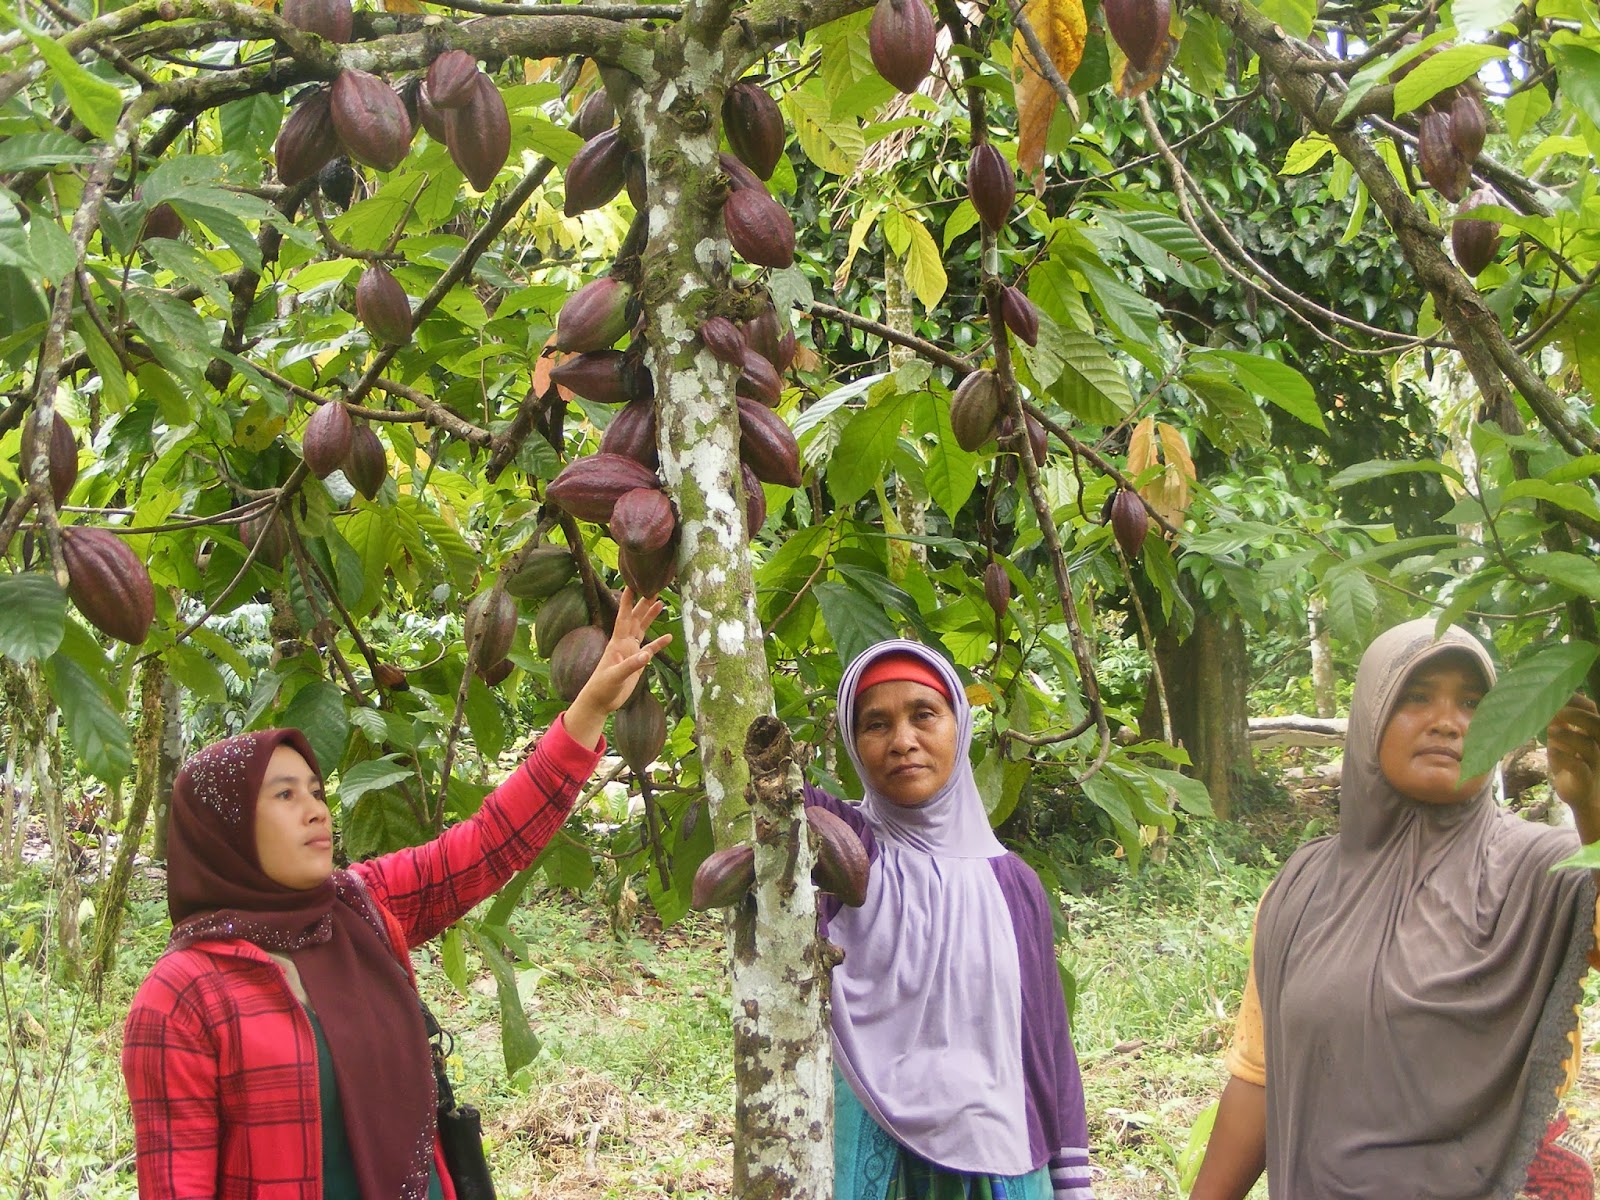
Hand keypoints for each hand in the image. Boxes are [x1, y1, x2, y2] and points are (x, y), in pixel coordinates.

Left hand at [563, 588, 672, 749]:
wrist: (600, 701)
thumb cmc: (602, 687)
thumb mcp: (615, 676)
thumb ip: (631, 665)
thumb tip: (647, 654)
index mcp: (617, 642)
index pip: (623, 617)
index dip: (627, 601)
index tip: (632, 584)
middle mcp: (624, 643)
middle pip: (635, 619)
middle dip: (643, 603)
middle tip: (652, 587)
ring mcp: (631, 652)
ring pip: (642, 629)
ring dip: (650, 617)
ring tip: (660, 603)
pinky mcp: (637, 662)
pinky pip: (650, 649)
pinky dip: (659, 643)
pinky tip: (669, 637)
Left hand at [1547, 695, 1599, 836]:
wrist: (1580, 795)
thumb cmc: (1571, 762)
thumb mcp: (1562, 739)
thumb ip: (1557, 720)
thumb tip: (1544, 697)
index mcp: (1592, 732)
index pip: (1592, 710)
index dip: (1577, 700)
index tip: (1556, 693)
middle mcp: (1598, 745)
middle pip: (1597, 725)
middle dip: (1578, 715)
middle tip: (1557, 709)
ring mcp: (1594, 763)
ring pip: (1589, 746)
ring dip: (1569, 736)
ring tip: (1550, 729)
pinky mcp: (1586, 780)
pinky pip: (1580, 768)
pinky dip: (1566, 759)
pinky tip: (1552, 751)